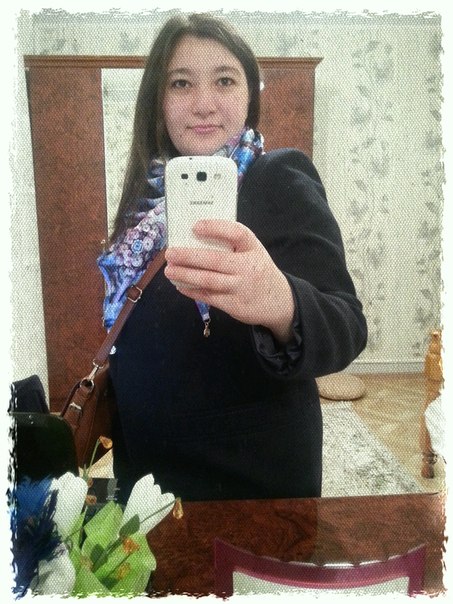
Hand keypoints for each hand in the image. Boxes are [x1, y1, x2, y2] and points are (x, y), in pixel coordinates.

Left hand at [164, 220, 294, 342]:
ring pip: (208, 280)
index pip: (237, 233)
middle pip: (215, 260)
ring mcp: (241, 287)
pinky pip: (209, 296)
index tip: (195, 226)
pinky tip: (181, 286)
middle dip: (189, 256)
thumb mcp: (254, 253)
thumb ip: (233, 246)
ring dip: (185, 275)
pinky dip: (192, 291)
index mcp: (253, 248)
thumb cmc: (258, 271)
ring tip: (170, 271)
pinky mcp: (234, 305)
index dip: (215, 228)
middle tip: (170, 253)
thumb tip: (196, 239)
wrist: (279, 302)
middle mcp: (248, 267)